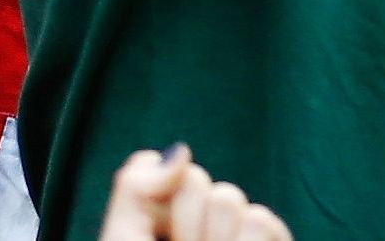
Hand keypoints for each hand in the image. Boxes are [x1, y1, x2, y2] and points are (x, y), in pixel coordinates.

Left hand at [97, 149, 291, 240]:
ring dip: (214, 239)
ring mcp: (245, 237)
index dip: (159, 203)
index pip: (170, 172)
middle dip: (184, 225)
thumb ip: (135, 189)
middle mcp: (212, 228)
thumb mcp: (122, 238)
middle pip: (200, 181)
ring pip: (229, 198)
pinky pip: (262, 220)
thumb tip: (181, 151)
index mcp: (173, 223)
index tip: (153, 237)